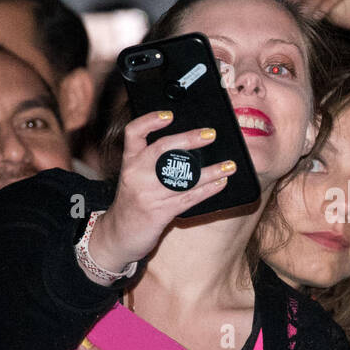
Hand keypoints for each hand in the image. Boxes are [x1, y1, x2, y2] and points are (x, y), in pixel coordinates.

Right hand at [87, 110, 236, 272]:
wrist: (119, 234)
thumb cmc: (133, 201)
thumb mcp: (135, 176)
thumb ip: (152, 161)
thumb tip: (189, 145)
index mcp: (129, 161)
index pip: (133, 133)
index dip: (150, 120)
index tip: (169, 115)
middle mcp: (136, 174)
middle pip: (162, 149)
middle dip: (188, 140)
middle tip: (210, 135)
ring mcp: (147, 193)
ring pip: (183, 177)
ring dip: (211, 171)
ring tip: (229, 165)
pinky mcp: (159, 212)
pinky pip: (189, 198)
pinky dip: (208, 190)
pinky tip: (221, 183)